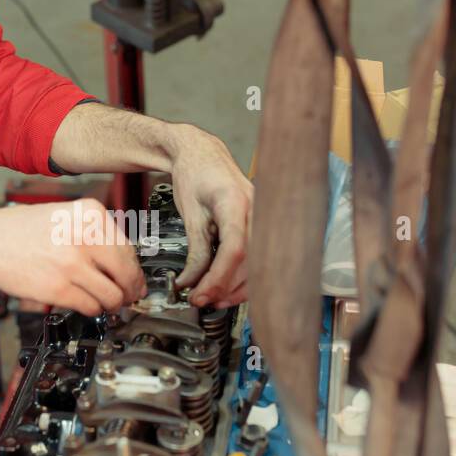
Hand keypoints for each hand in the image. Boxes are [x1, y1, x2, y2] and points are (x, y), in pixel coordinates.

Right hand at [0, 198, 146, 314]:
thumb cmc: (17, 230)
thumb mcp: (64, 217)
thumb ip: (94, 235)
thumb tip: (124, 264)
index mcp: (91, 213)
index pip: (129, 249)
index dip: (134, 271)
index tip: (135, 281)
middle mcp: (86, 235)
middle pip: (127, 274)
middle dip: (130, 291)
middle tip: (127, 298)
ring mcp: (72, 263)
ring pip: (113, 296)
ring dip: (111, 305)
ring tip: (104, 304)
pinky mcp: (58, 288)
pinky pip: (91, 307)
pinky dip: (92, 310)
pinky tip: (85, 305)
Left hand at [167, 126, 252, 307]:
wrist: (203, 153)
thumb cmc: (195, 174)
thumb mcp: (190, 214)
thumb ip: (195, 251)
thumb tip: (191, 283)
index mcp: (236, 202)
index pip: (235, 249)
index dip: (219, 278)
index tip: (201, 294)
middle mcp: (258, 209)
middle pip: (251, 261)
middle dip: (226, 288)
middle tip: (202, 301)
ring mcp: (264, 216)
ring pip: (259, 263)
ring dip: (236, 287)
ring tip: (211, 298)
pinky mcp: (263, 224)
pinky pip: (259, 256)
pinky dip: (243, 276)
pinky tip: (226, 288)